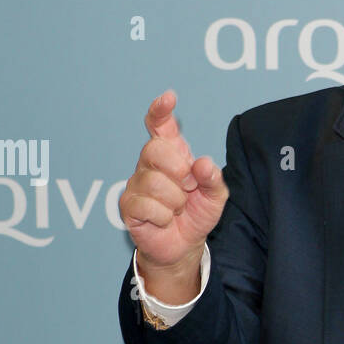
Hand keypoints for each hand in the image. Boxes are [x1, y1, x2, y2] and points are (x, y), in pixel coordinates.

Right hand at [119, 91, 228, 301]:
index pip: (159, 125)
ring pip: (154, 182)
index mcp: (171, 153)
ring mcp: (136, 183)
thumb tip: (203, 164)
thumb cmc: (196, 213)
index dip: (161, 111)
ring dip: (174, 200)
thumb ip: (214, 180)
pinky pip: (147, 205)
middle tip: (188, 187)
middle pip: (155, 150)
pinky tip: (165, 220)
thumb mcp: (216, 197)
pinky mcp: (128, 205)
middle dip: (178, 170)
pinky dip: (164, 216)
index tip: (168, 98)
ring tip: (177, 208)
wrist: (184, 245)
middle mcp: (149, 163)